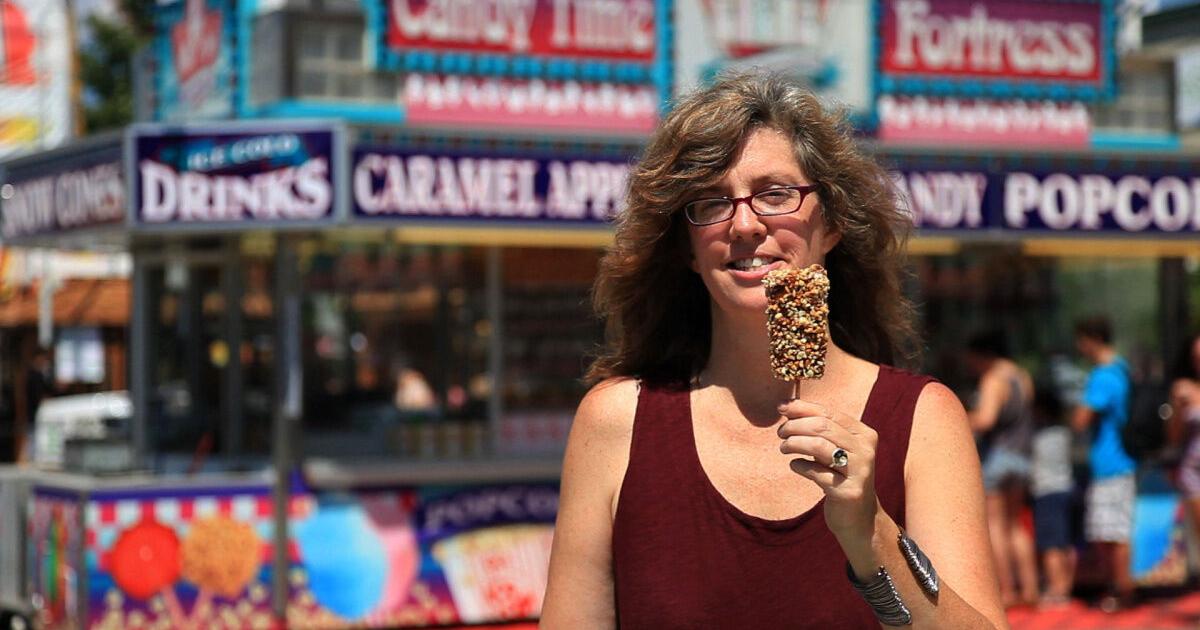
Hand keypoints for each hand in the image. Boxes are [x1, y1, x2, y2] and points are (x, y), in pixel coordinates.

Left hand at [777, 398, 880, 542]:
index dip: (802, 408)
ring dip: (794, 443)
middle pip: (822, 427)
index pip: (830, 413)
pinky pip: (815, 472)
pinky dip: (799, 465)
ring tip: (784, 448)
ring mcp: (859, 471)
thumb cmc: (840, 477)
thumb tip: (786, 407)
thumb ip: (817, 429)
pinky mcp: (848, 492)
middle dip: (795, 426)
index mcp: (864, 434)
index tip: (782, 408)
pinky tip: (794, 465)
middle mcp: (866, 450)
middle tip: (780, 433)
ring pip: (818, 446)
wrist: (860, 518)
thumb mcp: (834, 449)